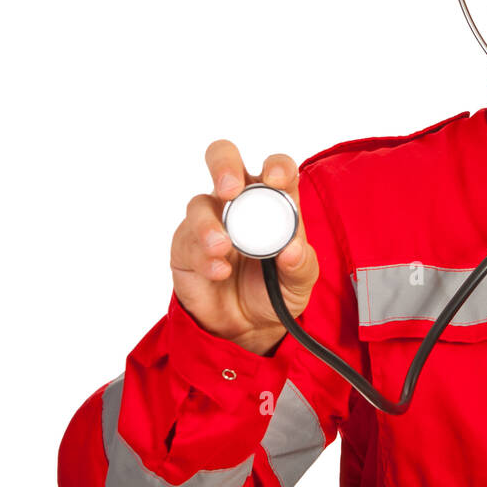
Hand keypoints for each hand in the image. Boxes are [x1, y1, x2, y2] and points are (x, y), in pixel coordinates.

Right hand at [170, 139, 319, 355]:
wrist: (246, 326)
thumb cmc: (276, 290)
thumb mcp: (299, 282)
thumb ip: (300, 265)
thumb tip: (291, 249)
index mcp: (275, 200)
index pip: (275, 167)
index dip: (276, 166)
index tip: (276, 180)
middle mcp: (240, 202)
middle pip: (223, 159)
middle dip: (224, 166)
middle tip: (230, 190)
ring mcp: (210, 220)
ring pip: (199, 202)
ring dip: (209, 225)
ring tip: (222, 247)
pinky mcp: (186, 244)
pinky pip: (188, 240)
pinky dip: (203, 256)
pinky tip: (218, 271)